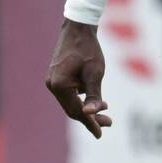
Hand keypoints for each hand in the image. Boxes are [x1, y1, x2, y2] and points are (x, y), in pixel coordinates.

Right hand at [45, 21, 111, 137]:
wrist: (78, 28)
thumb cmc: (88, 49)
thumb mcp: (95, 73)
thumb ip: (94, 95)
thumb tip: (89, 113)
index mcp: (60, 85)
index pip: (77, 111)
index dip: (90, 123)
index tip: (101, 133)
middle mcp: (52, 85)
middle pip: (72, 109)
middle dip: (90, 117)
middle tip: (109, 122)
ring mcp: (52, 81)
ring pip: (71, 102)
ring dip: (87, 107)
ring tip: (106, 108)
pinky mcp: (56, 77)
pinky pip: (69, 94)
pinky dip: (82, 98)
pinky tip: (95, 97)